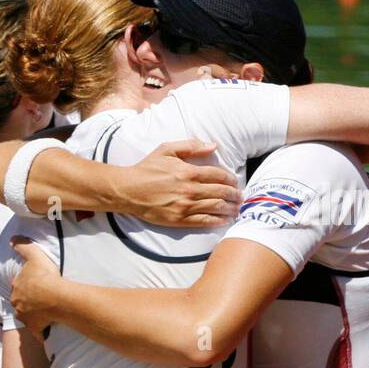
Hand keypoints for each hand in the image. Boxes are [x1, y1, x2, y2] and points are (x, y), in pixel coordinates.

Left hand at [10, 238, 64, 333]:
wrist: (56, 297)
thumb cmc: (45, 276)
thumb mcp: (34, 255)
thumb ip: (23, 246)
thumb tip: (12, 239)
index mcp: (16, 286)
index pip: (19, 285)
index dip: (28, 284)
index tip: (37, 284)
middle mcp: (17, 303)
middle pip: (21, 301)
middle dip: (28, 301)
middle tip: (42, 298)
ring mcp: (26, 317)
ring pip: (27, 316)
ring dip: (34, 315)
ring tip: (45, 312)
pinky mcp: (35, 328)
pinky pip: (37, 332)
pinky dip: (40, 332)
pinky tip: (46, 331)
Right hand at [118, 140, 239, 226]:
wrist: (128, 190)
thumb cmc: (147, 168)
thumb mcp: (167, 149)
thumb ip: (191, 146)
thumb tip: (213, 145)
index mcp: (188, 171)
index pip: (218, 175)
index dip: (231, 179)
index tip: (235, 182)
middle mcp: (189, 190)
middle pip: (221, 192)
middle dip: (234, 195)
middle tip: (240, 197)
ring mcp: (184, 206)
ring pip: (215, 207)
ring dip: (230, 208)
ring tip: (237, 209)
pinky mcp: (178, 219)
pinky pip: (203, 221)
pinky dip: (217, 221)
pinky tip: (225, 220)